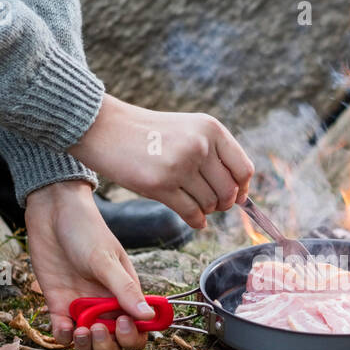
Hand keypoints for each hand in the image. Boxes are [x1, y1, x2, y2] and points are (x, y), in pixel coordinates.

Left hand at [25, 180, 152, 349]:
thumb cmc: (86, 229)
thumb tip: (148, 316)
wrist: (52, 211)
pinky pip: (63, 333)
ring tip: (81, 330)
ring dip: (87, 346)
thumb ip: (125, 289)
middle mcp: (106, 305)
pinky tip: (63, 325)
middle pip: (115, 344)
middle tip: (98, 330)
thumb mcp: (106, 259)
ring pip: (89, 344)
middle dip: (109, 346)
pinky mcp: (58, 305)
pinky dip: (63, 336)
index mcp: (126, 294)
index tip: (123, 323)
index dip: (133, 336)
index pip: (138, 329)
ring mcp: (82, 307)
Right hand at [67, 95, 253, 229]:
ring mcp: (180, 165)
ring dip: (205, 210)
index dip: (242, 189)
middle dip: (222, 203)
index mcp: (211, 129)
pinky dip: (196, 221)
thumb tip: (240, 194)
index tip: (237, 197)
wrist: (105, 128)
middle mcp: (199, 145)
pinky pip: (191, 214)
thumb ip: (215, 154)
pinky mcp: (160, 185)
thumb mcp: (189, 130)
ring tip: (194, 203)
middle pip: (229, 192)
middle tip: (210, 203)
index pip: (244, 170)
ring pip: (210, 204)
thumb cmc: (149, 133)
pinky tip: (194, 219)